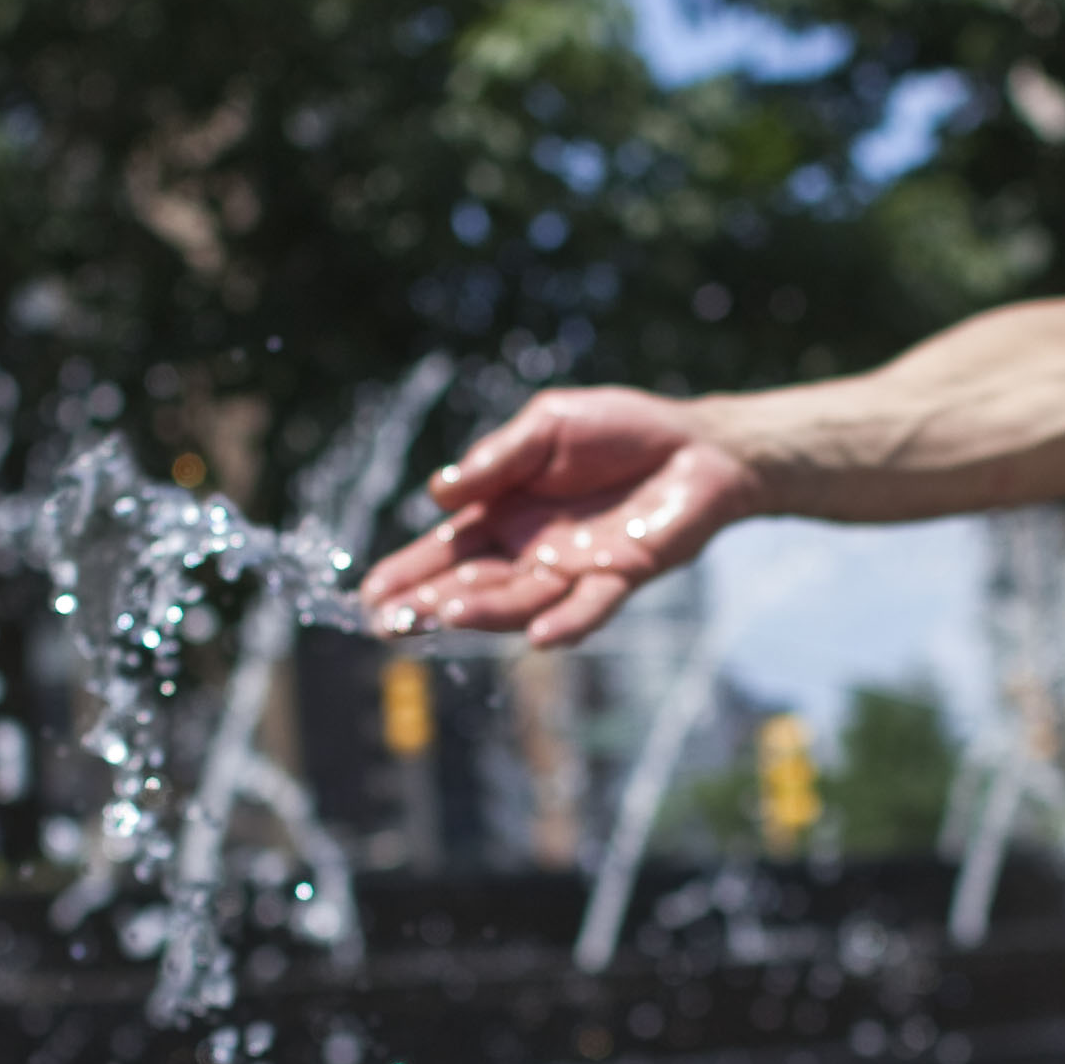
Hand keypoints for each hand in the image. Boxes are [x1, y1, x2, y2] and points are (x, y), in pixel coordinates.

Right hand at [356, 387, 761, 650]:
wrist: (694, 443)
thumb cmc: (618, 429)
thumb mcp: (546, 426)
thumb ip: (497, 459)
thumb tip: (438, 492)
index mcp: (503, 514)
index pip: (445, 551)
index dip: (408, 572)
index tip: (370, 595)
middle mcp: (531, 551)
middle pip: (472, 585)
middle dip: (429, 605)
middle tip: (388, 624)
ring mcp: (575, 569)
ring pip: (522, 600)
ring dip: (485, 612)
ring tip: (445, 617)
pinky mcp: (622, 574)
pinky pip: (592, 605)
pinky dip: (569, 621)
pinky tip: (542, 637)